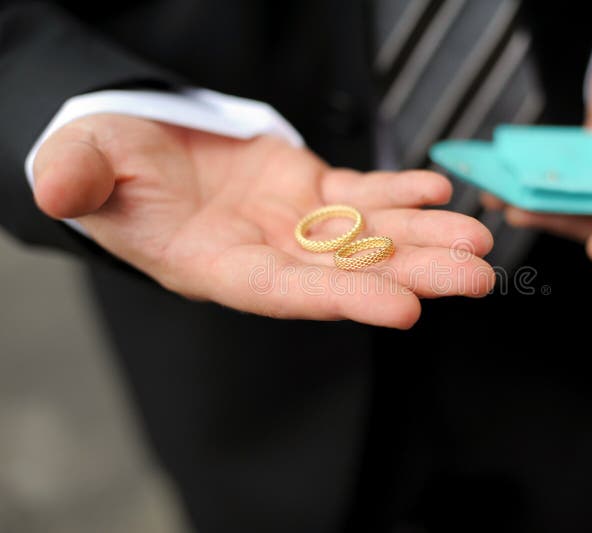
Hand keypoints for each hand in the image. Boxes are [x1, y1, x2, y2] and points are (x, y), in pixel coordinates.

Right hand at [33, 114, 493, 328]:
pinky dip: (400, 191)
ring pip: (369, 236)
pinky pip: (361, 195)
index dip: (344, 299)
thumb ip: (80, 178)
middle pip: (349, 272)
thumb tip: (55, 187)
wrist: (141, 151)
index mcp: (216, 267)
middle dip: (414, 274)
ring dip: (425, 236)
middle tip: (476, 277)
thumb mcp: (86, 167)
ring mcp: (295, 225)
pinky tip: (436, 188)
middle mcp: (268, 255)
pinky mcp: (310, 192)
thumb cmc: (110, 169)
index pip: (286, 292)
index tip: (404, 308)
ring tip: (478, 238)